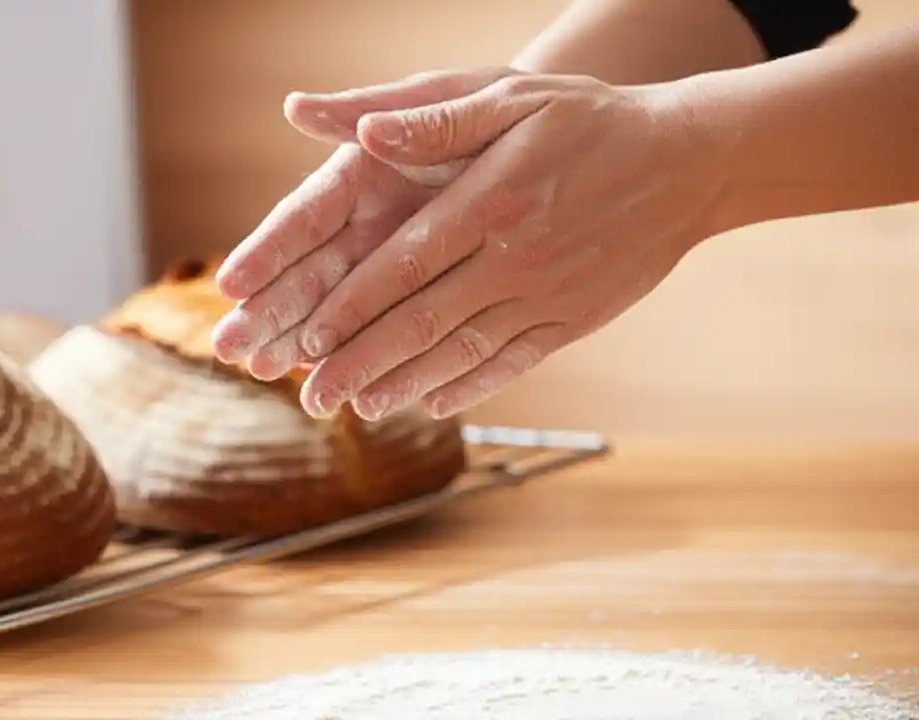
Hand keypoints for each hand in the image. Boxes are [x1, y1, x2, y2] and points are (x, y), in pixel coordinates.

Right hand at [212, 68, 518, 378]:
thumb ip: (390, 111)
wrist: (577, 145)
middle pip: (310, 276)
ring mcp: (400, 268)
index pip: (303, 217)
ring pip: (346, 314)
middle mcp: (370, 227)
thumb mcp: (456, 97)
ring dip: (307, 347)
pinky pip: (408, 337)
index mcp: (363, 177)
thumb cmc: (506, 111)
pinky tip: (360, 395)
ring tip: (269, 375)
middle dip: (270, 314)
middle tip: (232, 351)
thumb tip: (300, 108)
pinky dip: (385, 366)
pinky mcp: (439, 297)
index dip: (266, 252)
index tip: (231, 286)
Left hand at [215, 69, 726, 420]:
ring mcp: (547, 294)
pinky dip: (469, 387)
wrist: (686, 160)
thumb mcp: (513, 96)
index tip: (307, 339)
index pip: (402, 265)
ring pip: (462, 352)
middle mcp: (516, 256)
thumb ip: (434, 120)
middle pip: (422, 321)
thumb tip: (364, 134)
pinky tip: (431, 404)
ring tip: (358, 409)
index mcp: (490, 200)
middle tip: (312, 396)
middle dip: (360, 363)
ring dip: (404, 385)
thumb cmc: (588, 120)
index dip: (350, 307)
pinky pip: (513, 363)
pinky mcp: (574, 320)